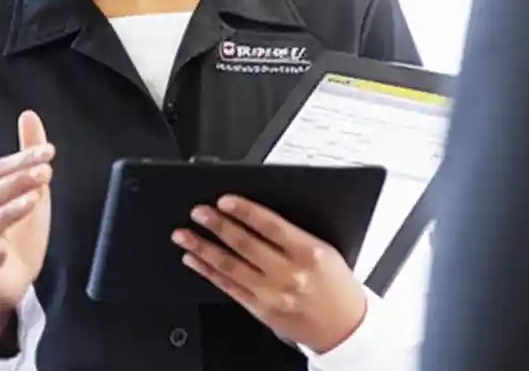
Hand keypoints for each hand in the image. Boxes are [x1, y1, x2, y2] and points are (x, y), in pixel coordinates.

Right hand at [0, 111, 54, 343]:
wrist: (4, 280)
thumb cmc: (15, 230)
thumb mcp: (28, 190)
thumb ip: (27, 155)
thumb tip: (29, 114)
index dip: (23, 159)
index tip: (50, 152)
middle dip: (16, 181)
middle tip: (45, 173)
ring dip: (7, 211)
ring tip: (33, 201)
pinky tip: (2, 252)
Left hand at [173, 195, 366, 353]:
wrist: (344, 328)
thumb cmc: (336, 286)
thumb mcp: (326, 251)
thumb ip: (294, 233)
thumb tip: (254, 213)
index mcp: (309, 253)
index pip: (271, 225)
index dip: (244, 211)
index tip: (224, 200)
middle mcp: (289, 274)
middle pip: (245, 244)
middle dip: (217, 225)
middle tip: (198, 212)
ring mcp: (272, 294)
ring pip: (230, 266)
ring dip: (202, 248)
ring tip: (184, 235)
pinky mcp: (260, 309)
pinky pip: (228, 287)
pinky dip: (207, 272)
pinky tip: (193, 260)